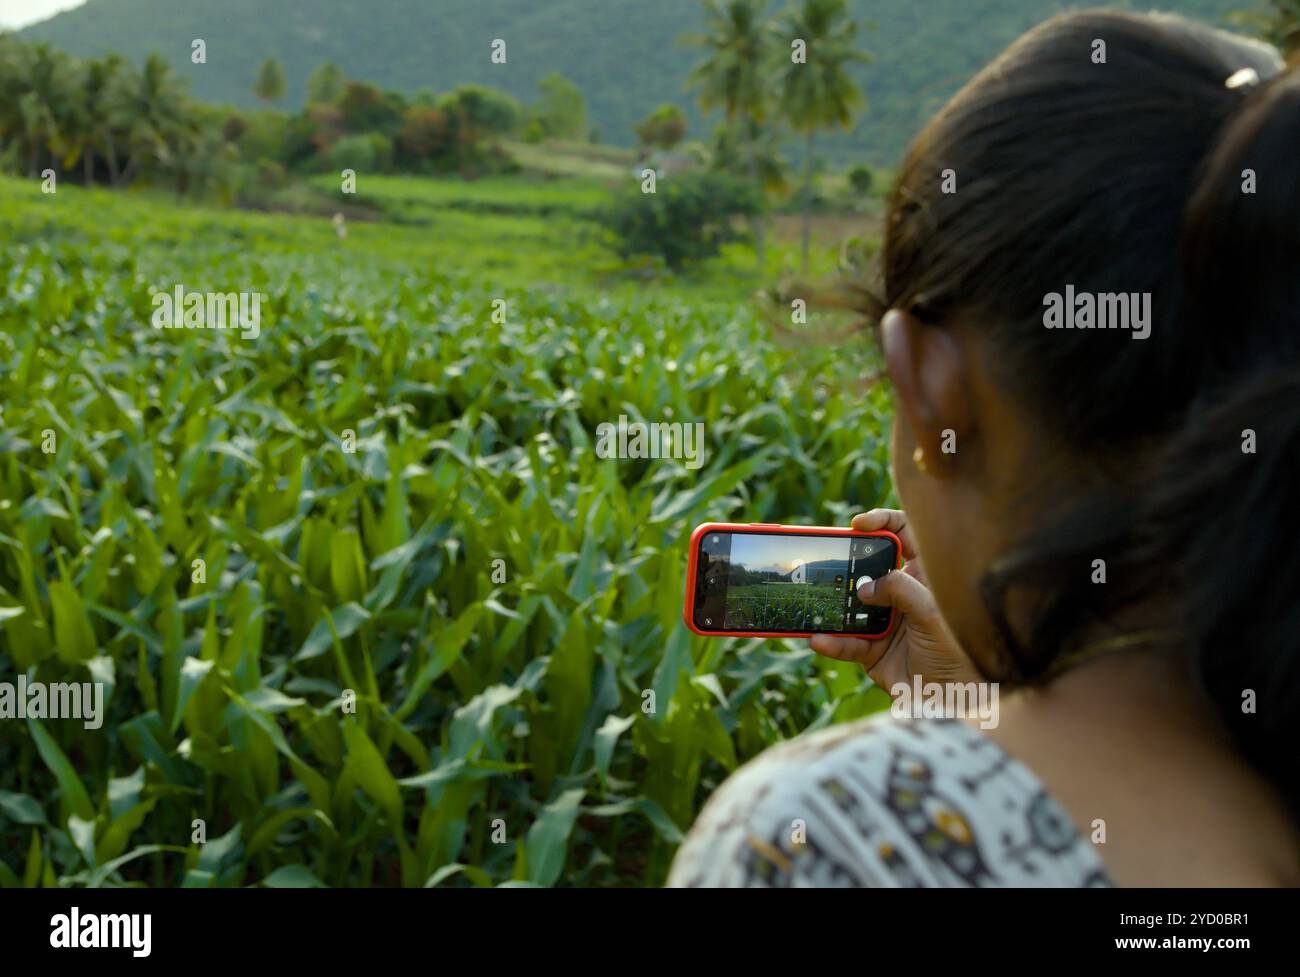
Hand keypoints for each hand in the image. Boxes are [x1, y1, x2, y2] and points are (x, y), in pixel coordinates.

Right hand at [809, 508, 983, 692]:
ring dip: (832, 604)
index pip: (904, 536)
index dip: (883, 523)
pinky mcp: (872, 650)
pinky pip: (846, 642)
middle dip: (847, 561)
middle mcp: (902, 594)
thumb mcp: (933, 611)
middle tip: (829, 558)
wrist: (957, 699)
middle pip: (868, 566)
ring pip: (850, 605)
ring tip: (817, 601)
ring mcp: (884, 621)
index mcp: (924, 577)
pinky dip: (832, 642)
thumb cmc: (958, 651)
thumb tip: (865, 586)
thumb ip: (900, 590)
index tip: (860, 524)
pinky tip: (820, 640)